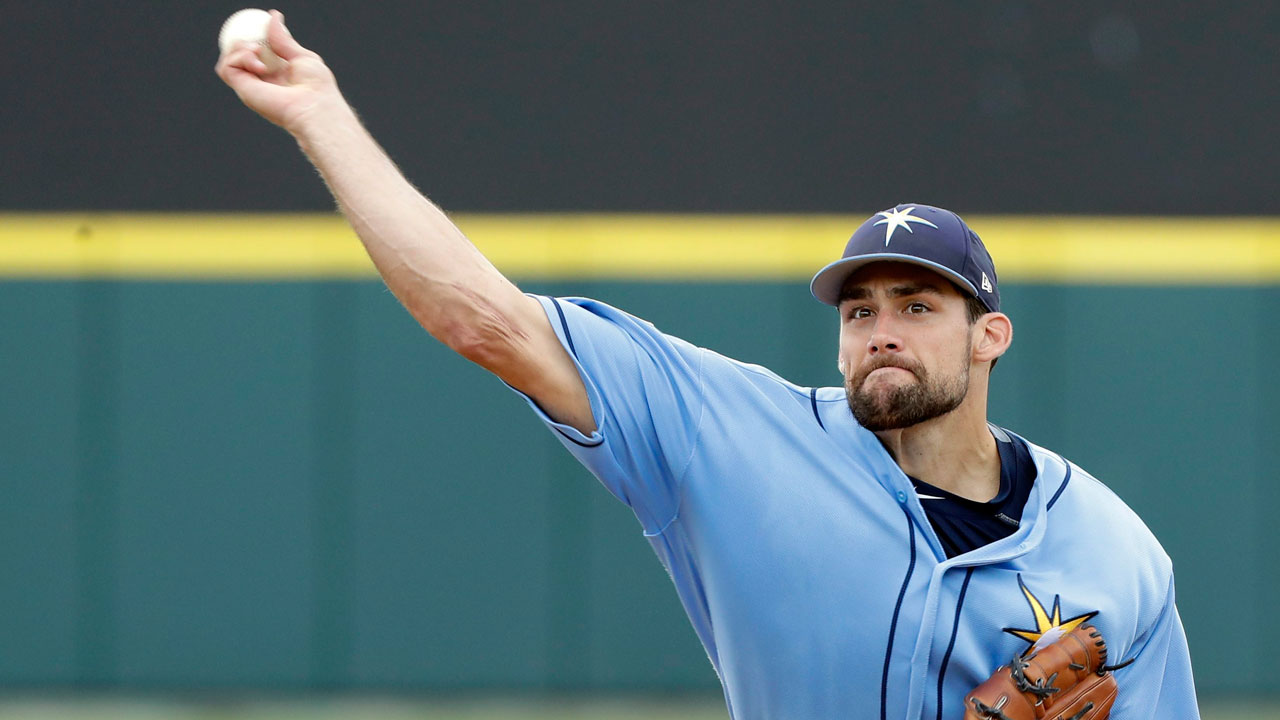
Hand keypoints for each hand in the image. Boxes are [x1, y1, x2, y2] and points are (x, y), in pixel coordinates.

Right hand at [214, 10, 343, 134]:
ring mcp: (251, 86)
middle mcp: (260, 80)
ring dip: (239, 48)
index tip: (259, 25)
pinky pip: (226, 67)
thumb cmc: (316, 87)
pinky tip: (256, 63)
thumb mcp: (302, 56)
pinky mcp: (243, 90)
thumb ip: (283, 39)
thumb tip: (273, 16)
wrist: (315, 106)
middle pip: (236, 55)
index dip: (253, 38)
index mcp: (275, 72)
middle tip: (258, 43)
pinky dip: (237, 57)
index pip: (255, 52)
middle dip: (243, 42)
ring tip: (257, 51)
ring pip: (228, 60)